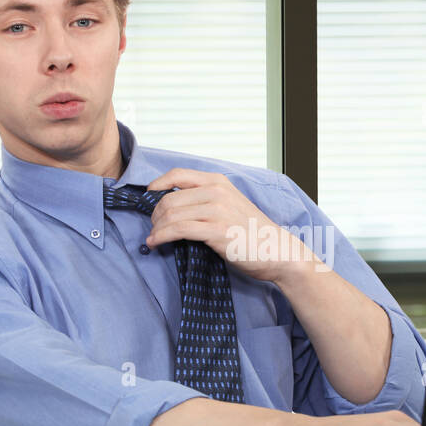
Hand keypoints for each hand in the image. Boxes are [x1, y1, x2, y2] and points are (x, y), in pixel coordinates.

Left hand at [143, 168, 309, 283]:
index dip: (157, 185)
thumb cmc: (253, 232)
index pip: (177, 174)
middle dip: (154, 215)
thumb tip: (175, 205)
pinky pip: (178, 230)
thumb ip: (206, 199)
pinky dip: (162, 237)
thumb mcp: (230, 204)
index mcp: (218, 181)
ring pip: (171, 214)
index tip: (148, 197)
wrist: (277, 251)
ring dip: (156, 228)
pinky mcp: (216, 231)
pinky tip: (156, 243)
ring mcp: (217, 211)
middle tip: (153, 227)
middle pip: (169, 198)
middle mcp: (216, 191)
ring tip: (153, 237)